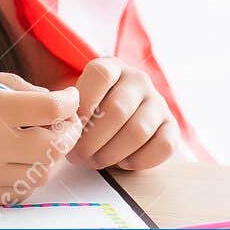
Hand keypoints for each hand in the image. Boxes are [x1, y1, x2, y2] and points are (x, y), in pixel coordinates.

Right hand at [0, 71, 82, 204]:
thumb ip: (13, 89)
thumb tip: (52, 101)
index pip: (50, 110)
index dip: (68, 102)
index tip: (69, 97)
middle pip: (53, 145)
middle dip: (65, 131)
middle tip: (64, 121)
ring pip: (41, 172)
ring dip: (49, 155)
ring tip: (41, 140)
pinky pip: (19, 191)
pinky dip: (28, 177)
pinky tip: (20, 161)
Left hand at [66, 56, 178, 170]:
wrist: (120, 116)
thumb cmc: (89, 106)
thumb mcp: (75, 96)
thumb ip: (67, 105)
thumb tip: (58, 124)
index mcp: (111, 66)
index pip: (100, 75)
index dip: (83, 103)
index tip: (69, 127)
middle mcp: (138, 80)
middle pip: (117, 109)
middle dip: (93, 139)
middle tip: (78, 156)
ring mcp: (158, 102)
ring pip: (139, 131)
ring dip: (112, 153)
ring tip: (95, 161)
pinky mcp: (172, 125)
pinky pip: (164, 146)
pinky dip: (140, 160)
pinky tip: (122, 163)